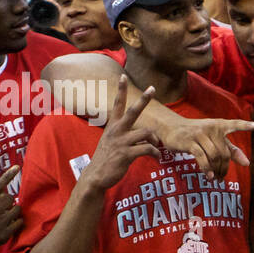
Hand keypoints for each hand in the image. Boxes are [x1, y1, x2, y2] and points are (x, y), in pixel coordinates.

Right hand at [0, 164, 24, 252]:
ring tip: (4, 214)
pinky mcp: (3, 236)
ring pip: (17, 209)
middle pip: (10, 198)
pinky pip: (19, 222)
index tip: (17, 167)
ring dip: (13, 210)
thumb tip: (3, 187)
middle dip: (8, 200)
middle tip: (2, 205)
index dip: (7, 176)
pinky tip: (8, 222)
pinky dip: (16, 221)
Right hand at [83, 75, 160, 190]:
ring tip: (156, 148)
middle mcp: (116, 131)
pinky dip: (155, 154)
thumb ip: (126, 135)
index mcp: (113, 126)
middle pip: (133, 111)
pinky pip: (148, 149)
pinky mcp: (126, 154)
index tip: (124, 76)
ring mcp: (121, 142)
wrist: (96, 176)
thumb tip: (143, 136)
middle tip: (153, 88)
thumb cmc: (108, 159)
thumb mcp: (112, 142)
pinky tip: (157, 159)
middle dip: (143, 99)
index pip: (117, 104)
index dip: (121, 90)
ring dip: (155, 140)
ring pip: (146, 133)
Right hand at [155, 114, 253, 179]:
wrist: (170, 127)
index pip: (235, 124)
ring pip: (215, 156)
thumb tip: (247, 163)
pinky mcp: (189, 142)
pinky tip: (209, 176)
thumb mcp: (213, 139)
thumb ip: (231, 150)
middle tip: (222, 178)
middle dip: (225, 168)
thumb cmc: (195, 134)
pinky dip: (207, 169)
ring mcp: (200, 134)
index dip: (246, 125)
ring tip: (215, 178)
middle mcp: (211, 128)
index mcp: (219, 125)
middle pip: (225, 152)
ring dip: (216, 170)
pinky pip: (202, 157)